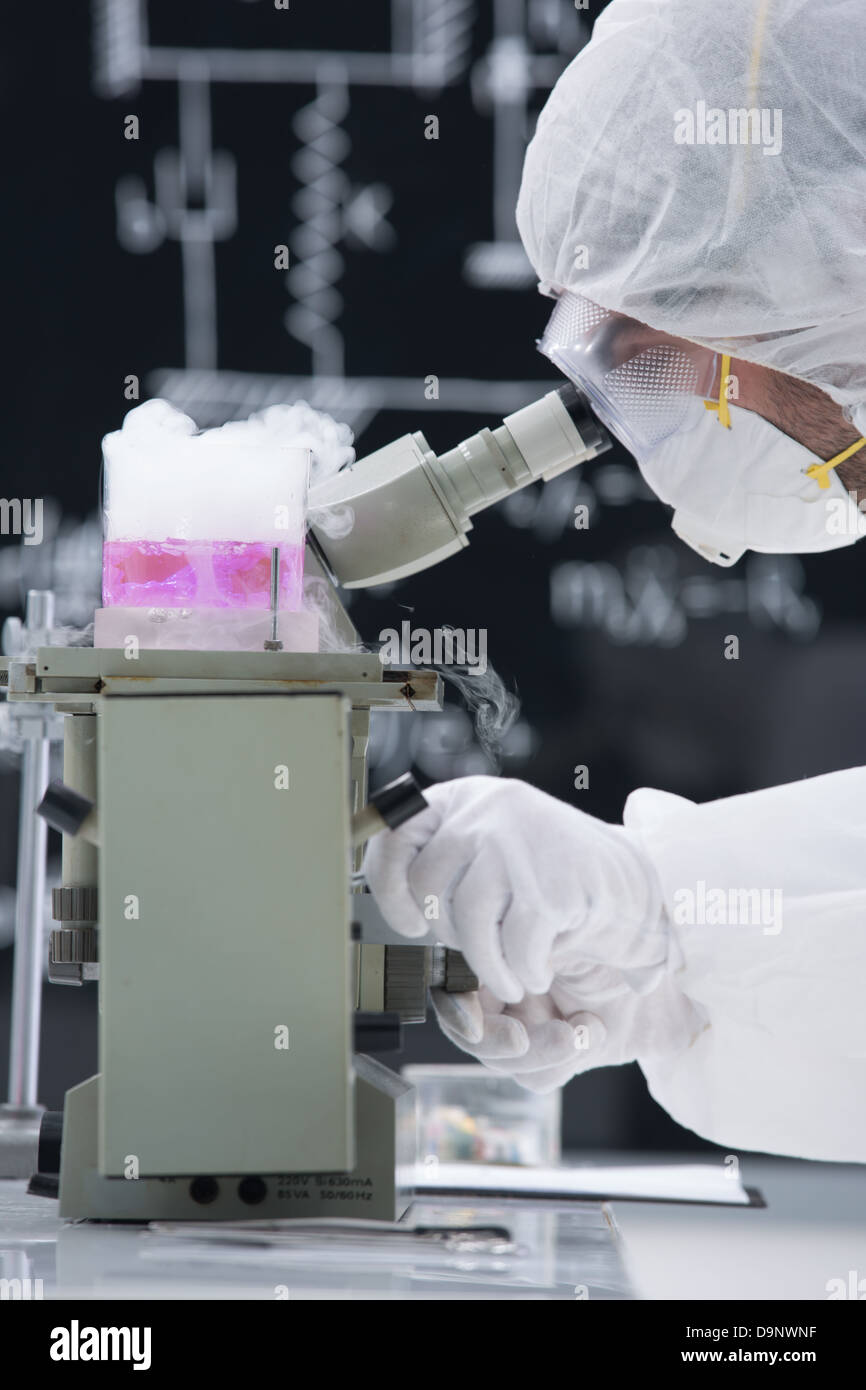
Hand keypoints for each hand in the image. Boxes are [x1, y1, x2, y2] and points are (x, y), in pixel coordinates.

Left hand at [364, 777, 679, 1088]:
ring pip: (466, 920)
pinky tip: (536, 970)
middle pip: (428, 883)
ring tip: (510, 975)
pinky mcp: (548, 888)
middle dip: (450, 929)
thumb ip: (449, 861)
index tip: (409, 918)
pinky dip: (523, 969)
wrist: (638, 878)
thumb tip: (401, 905)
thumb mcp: (494, 850)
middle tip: (482, 946)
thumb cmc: (557, 872)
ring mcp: (516, 844)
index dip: (390, 884)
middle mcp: (487, 808)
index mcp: (466, 796)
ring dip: (487, 963)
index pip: (396, 832)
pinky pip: (511, 946)